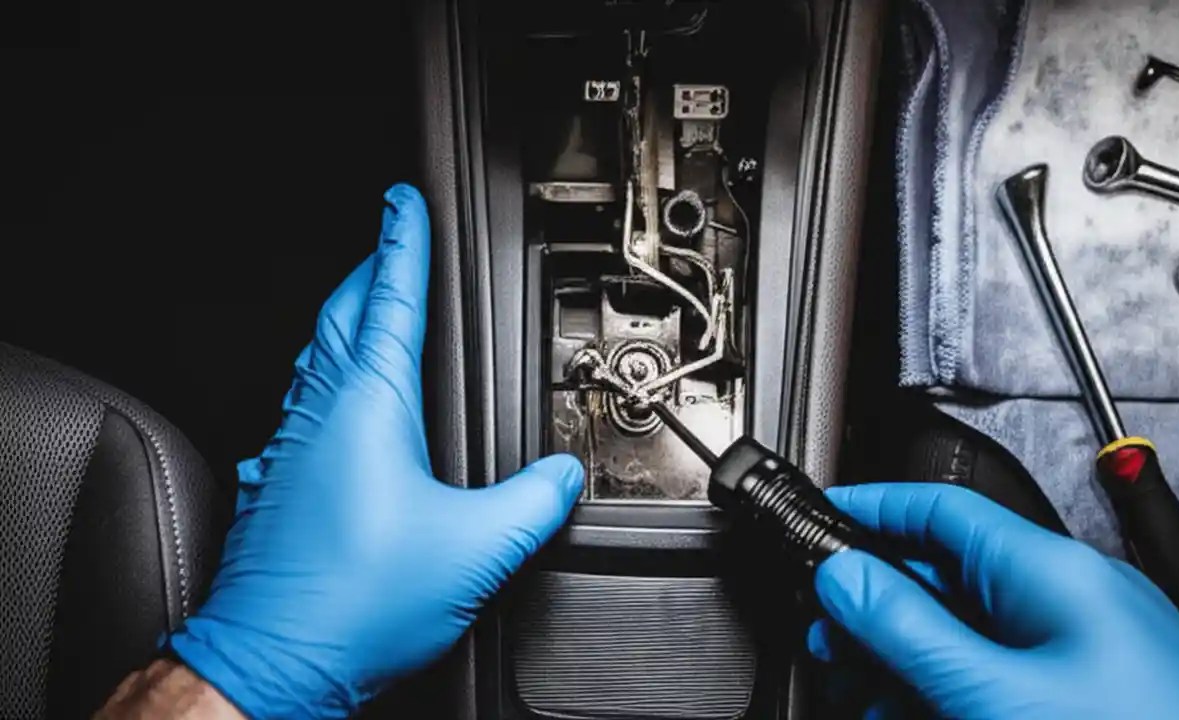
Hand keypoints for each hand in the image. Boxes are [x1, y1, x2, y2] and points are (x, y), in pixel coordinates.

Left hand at [169, 184, 584, 717]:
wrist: (271, 656)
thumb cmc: (354, 602)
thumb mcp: (477, 549)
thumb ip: (535, 503)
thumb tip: (563, 478)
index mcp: (369, 406)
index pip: (388, 299)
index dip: (401, 244)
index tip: (402, 202)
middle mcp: (321, 413)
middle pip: (341, 313)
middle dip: (369, 269)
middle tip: (390, 245)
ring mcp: (291, 444)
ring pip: (316, 356)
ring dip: (346, 321)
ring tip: (370, 310)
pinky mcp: (279, 480)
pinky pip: (305, 401)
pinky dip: (330, 376)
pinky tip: (345, 404)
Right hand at [809, 484, 1178, 718]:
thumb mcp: (993, 692)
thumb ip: (910, 631)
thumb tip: (844, 577)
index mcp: (1053, 571)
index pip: (942, 508)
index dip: (872, 508)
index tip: (820, 520)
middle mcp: (1069, 597)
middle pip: (947, 574)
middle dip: (877, 605)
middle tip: (828, 636)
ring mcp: (1081, 646)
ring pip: (968, 631)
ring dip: (905, 658)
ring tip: (861, 692)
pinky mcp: (1088, 687)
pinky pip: (1000, 670)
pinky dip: (947, 687)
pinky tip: (912, 714)